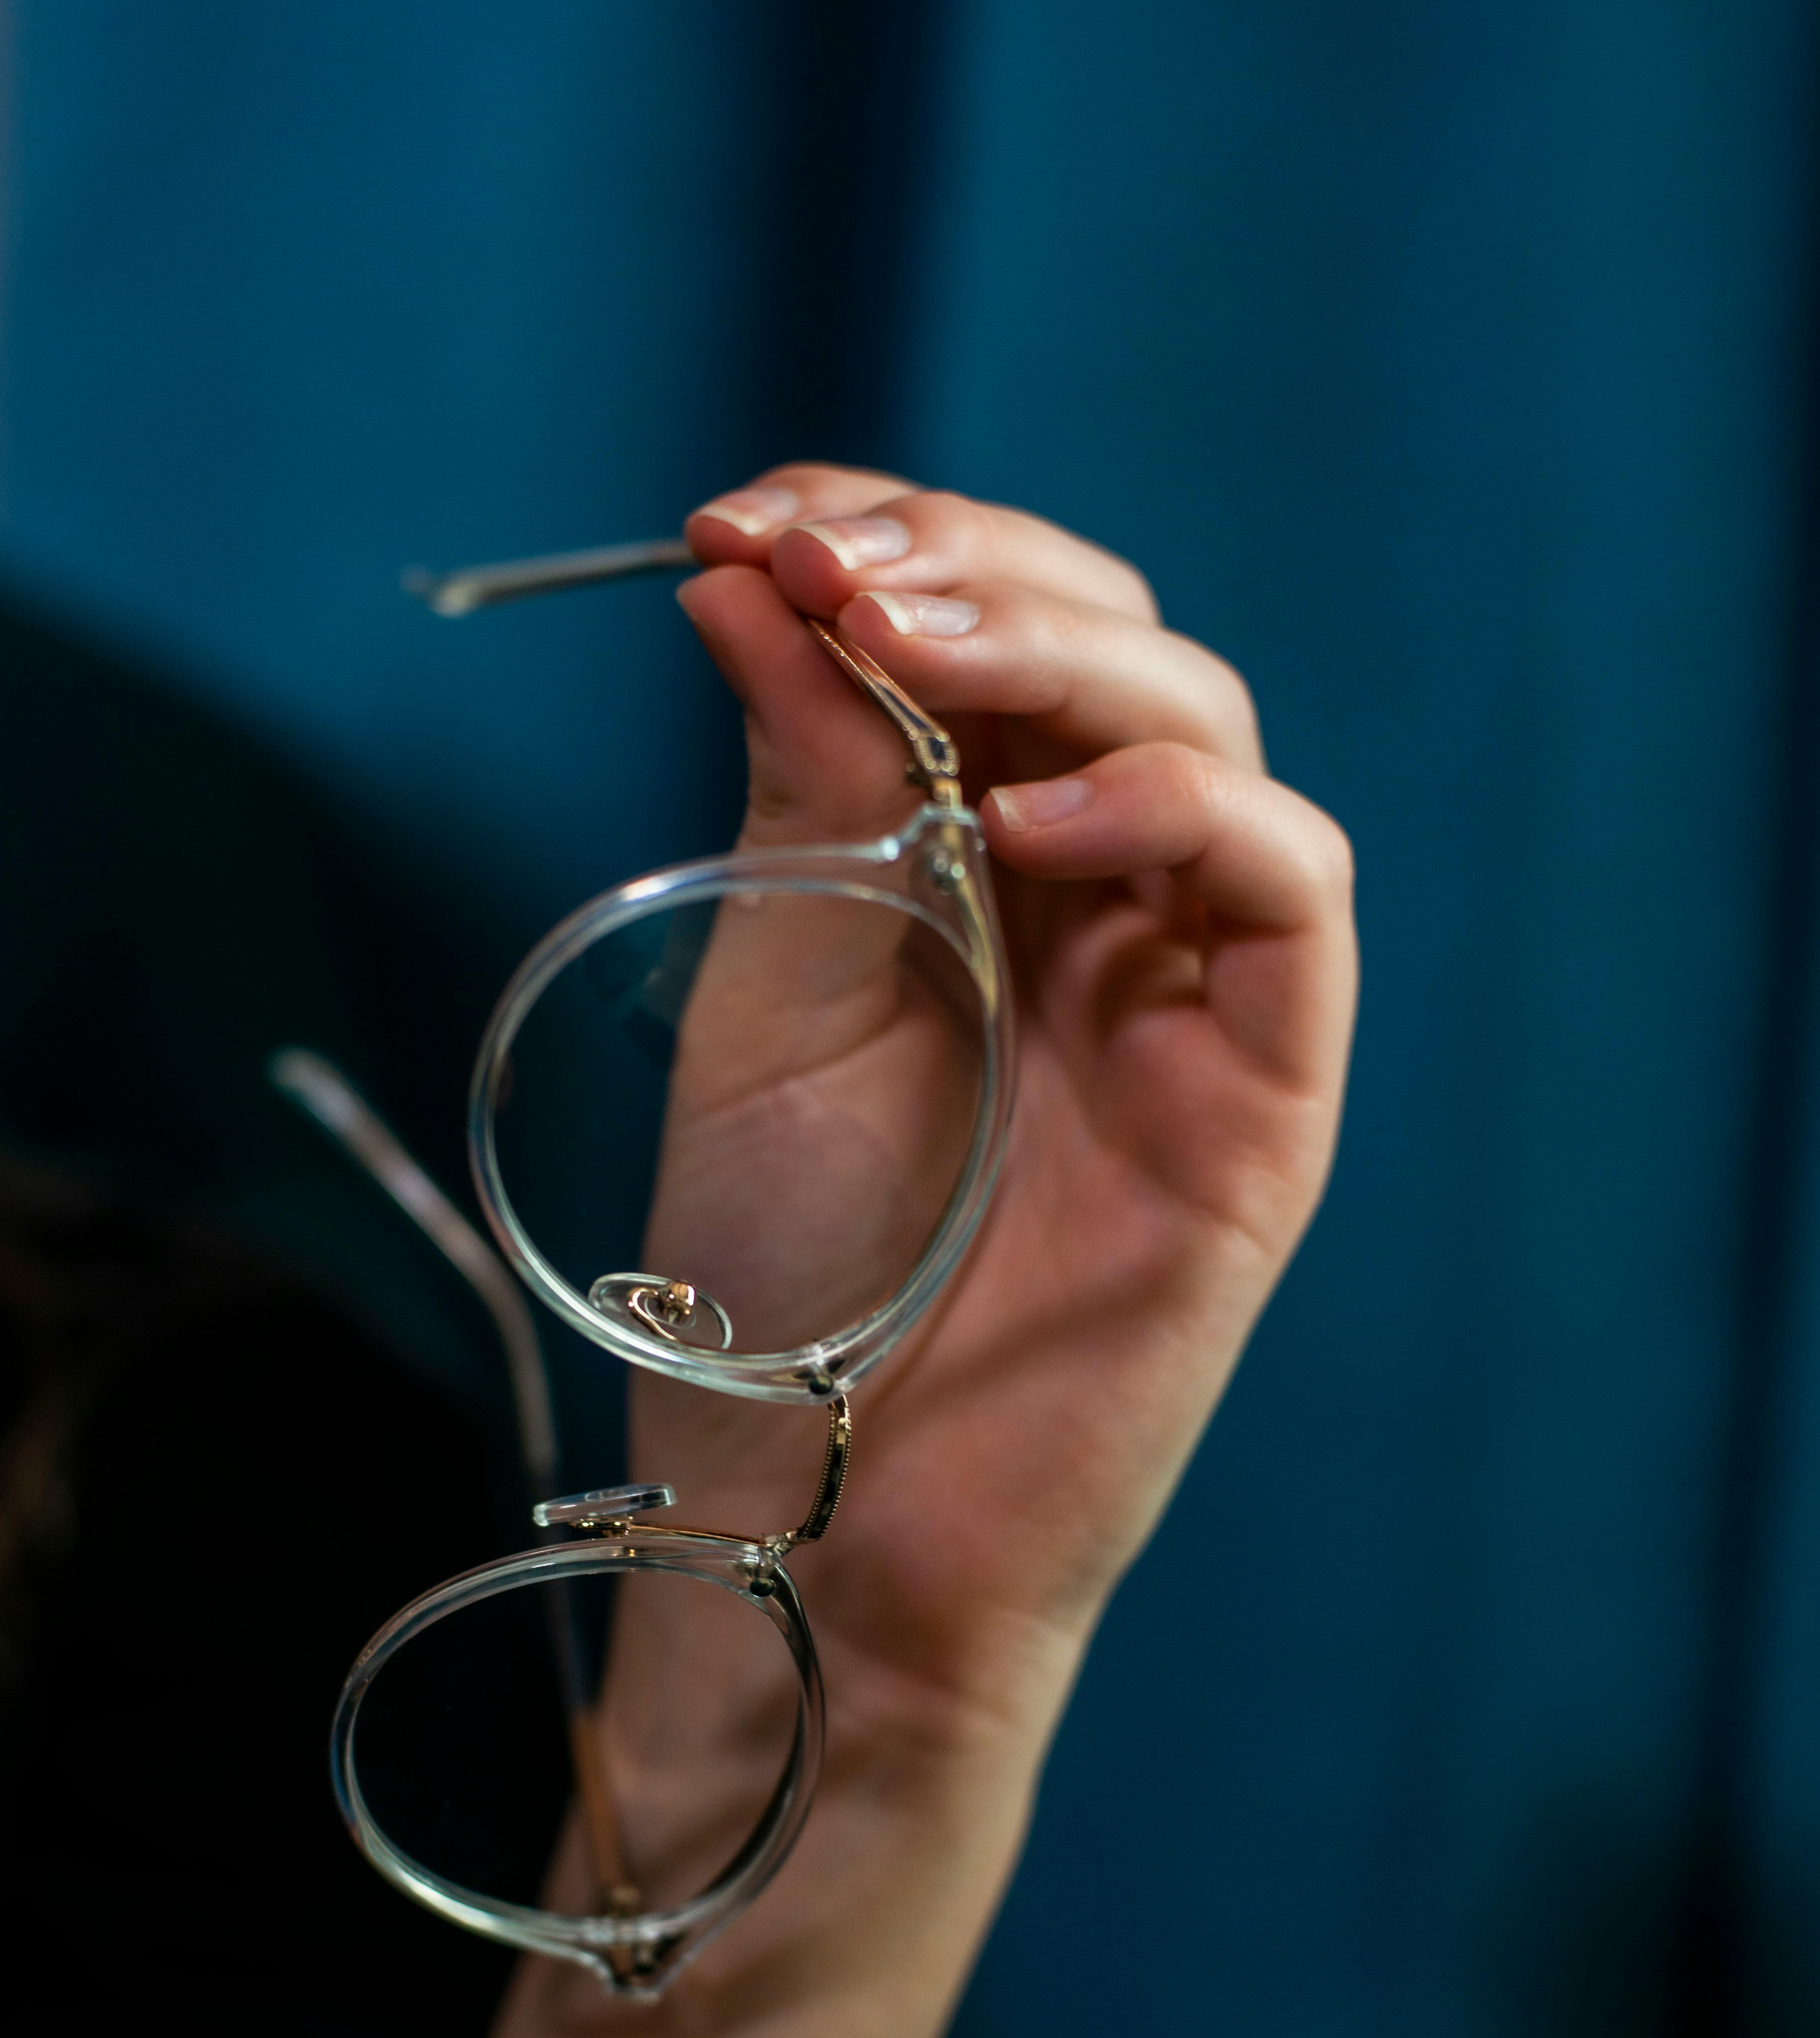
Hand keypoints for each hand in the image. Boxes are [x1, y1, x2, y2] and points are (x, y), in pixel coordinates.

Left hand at [614, 468, 1354, 1851]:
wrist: (812, 1517)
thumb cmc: (777, 1288)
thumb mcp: (762, 999)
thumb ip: (799, 795)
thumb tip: (754, 576)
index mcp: (971, 884)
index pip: (984, 650)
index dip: (888, 547)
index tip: (745, 519)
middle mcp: (1097, 918)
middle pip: (1111, 653)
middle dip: (972, 567)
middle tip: (831, 554)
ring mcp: (1191, 1003)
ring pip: (1211, 735)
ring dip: (1072, 651)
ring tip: (918, 639)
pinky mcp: (1264, 1101)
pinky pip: (1291, 897)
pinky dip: (1186, 812)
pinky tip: (1041, 816)